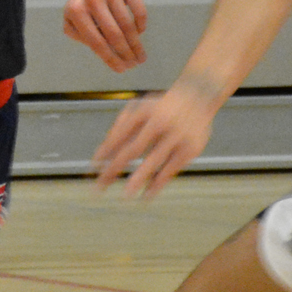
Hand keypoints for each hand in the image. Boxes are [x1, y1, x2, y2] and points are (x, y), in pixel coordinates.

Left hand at [64, 0, 146, 71]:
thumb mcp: (73, 14)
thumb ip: (78, 33)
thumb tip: (101, 52)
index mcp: (76, 10)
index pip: (95, 41)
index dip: (110, 59)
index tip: (122, 70)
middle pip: (114, 35)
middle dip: (126, 54)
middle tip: (135, 64)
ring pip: (128, 24)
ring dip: (136, 44)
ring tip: (140, 55)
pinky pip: (139, 10)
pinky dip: (141, 25)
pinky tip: (140, 32)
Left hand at [92, 83, 220, 197]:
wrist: (200, 96)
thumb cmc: (161, 107)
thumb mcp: (140, 108)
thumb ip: (121, 126)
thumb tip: (102, 154)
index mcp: (144, 111)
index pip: (119, 135)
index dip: (105, 152)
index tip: (92, 169)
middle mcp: (159, 122)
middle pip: (133, 149)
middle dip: (115, 169)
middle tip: (100, 187)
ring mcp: (176, 136)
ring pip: (153, 161)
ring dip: (138, 179)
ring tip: (125, 196)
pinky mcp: (190, 149)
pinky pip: (170, 170)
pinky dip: (158, 184)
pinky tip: (146, 196)